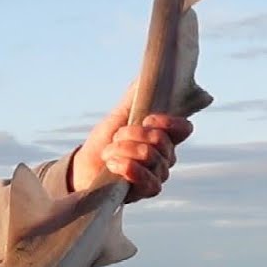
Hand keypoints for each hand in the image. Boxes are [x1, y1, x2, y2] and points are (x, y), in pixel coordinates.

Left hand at [71, 86, 193, 202]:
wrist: (83, 168)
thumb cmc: (103, 142)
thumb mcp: (118, 116)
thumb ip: (134, 98)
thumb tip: (145, 75)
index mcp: (163, 137)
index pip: (183, 129)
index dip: (168, 123)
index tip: (147, 119)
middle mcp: (165, 157)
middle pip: (161, 141)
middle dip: (132, 135)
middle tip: (115, 138)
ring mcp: (157, 175)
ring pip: (151, 157)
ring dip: (124, 151)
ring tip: (109, 153)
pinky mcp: (145, 191)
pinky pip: (148, 180)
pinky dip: (127, 168)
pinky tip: (113, 165)